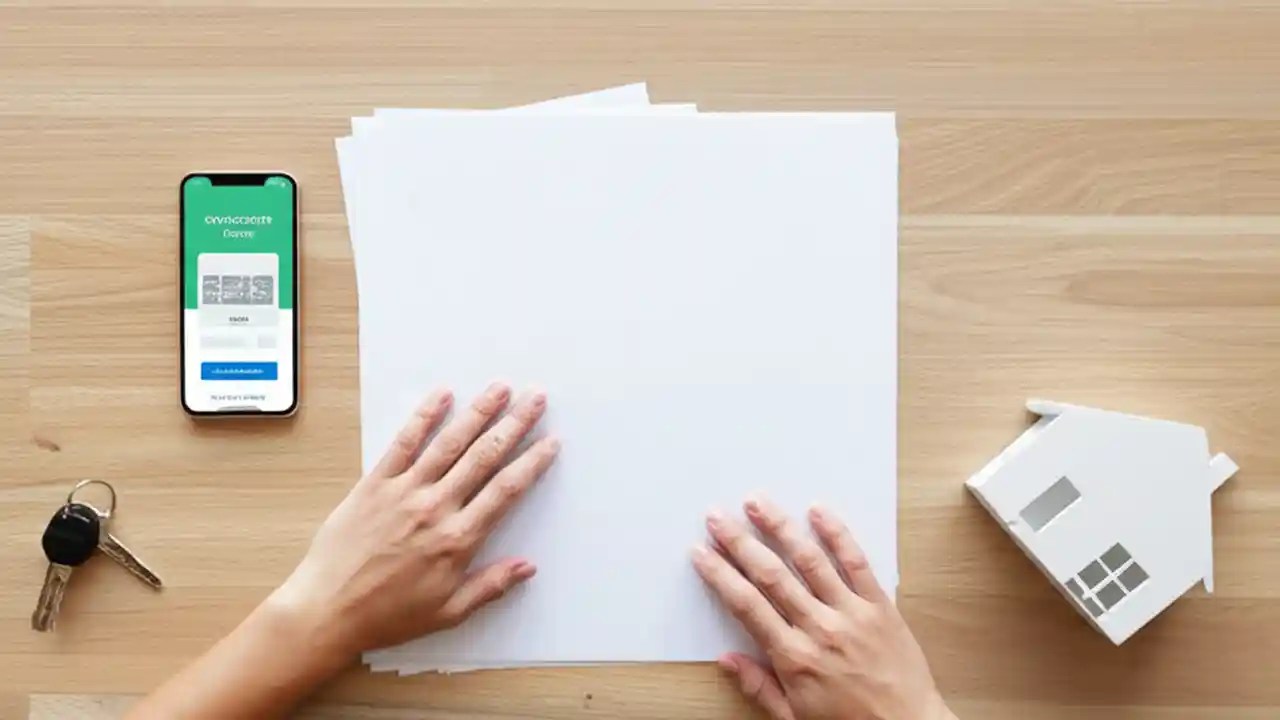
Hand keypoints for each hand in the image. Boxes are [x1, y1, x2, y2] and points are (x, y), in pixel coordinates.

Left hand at [269, 382, 559, 660]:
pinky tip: (442, 396)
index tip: (551, 442)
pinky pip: (403, 443)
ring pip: (449, 442)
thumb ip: (491, 585)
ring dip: (478, 412)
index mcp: (458, 539)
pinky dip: (424, 416)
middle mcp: (435, 507)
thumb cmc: (388, 616)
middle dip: (515, 424)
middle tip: (535, 399)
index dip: (533, 462)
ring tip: (500, 388)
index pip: (506, 490)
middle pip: (484, 456)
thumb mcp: (448, 611)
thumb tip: (527, 567)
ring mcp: (404, 491)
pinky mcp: (375, 484)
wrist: (328, 610)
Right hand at [692, 496, 953, 719]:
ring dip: (780, 527)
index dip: (719, 574)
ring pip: (809, 560)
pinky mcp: (880, 606)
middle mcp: (819, 629)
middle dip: (739, 542)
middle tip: (717, 516)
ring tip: (758, 502)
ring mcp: (851, 613)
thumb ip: (759, 687)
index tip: (701, 552)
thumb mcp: (795, 718)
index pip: (746, 605)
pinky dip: (837, 534)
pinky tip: (819, 511)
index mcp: (794, 658)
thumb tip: (726, 659)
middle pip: (771, 575)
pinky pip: (856, 563)